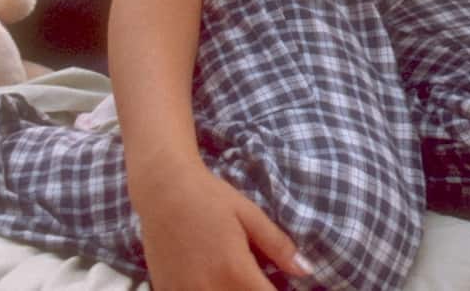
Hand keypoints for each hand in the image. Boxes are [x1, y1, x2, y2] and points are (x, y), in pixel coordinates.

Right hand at [136, 161, 306, 290]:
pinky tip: (214, 280)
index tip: (279, 283)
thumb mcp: (250, 215)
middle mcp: (208, 289)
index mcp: (235, 271)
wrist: (163, 189)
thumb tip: (307, 270)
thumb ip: (277, 246)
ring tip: (237, 277)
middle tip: (259, 278)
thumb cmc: (210, 197)